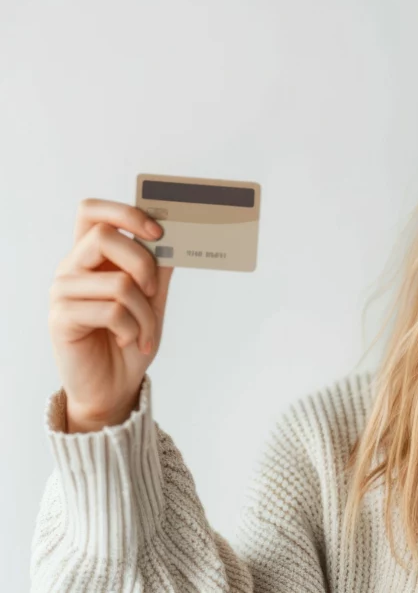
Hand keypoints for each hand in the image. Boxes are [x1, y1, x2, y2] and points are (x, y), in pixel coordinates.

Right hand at [48, 198, 174, 432]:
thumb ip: (158, 267)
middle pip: (104, 235)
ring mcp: (62, 292)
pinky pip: (111, 311)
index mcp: (91, 256)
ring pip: (118, 281)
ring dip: (144, 311)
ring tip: (144, 331)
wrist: (114, 386)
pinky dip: (133, 329)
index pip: (92, 211)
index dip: (124, 212)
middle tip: (153, 291)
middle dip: (143, 262)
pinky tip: (128, 340)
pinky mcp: (61, 318)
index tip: (158, 231)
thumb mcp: (152, 299)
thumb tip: (176, 235)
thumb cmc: (131, 339)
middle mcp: (72, 268)